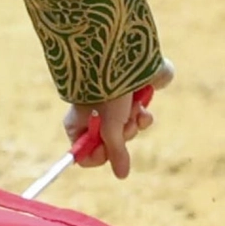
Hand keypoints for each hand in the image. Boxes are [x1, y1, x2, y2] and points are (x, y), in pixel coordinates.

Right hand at [63, 60, 174, 178]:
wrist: (117, 50)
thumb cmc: (104, 87)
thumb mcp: (110, 124)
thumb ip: (116, 151)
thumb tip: (122, 175)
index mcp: (80, 120)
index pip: (86, 150)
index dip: (99, 154)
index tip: (109, 152)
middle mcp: (95, 111)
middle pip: (113, 139)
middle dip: (125, 132)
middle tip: (127, 122)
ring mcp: (113, 99)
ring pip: (130, 123)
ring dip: (136, 119)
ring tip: (137, 107)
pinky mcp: (132, 88)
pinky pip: (141, 106)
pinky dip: (144, 104)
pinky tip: (144, 98)